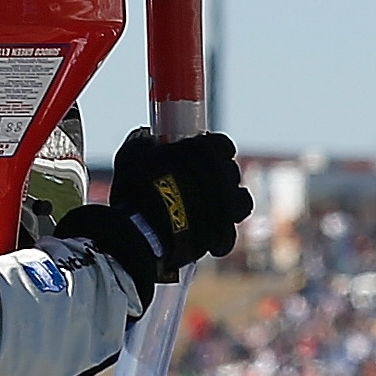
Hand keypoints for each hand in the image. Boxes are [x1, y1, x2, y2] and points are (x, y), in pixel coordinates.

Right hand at [59, 131, 249, 286]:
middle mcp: (225, 179)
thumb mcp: (134, 154)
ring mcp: (227, 208)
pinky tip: (206, 235)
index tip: (199, 155)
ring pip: (242, 202)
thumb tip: (148, 139)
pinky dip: (220, 236)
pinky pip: (229, 236)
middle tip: (198, 182)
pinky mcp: (222, 236)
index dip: (212, 149)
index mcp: (209, 153)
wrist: (143, 231)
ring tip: (210, 207)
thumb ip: (144, 143)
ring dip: (230, 203)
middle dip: (219, 176)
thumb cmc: (138, 187)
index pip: (223, 145)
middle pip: (232, 172)